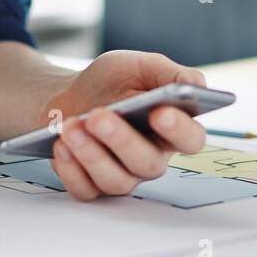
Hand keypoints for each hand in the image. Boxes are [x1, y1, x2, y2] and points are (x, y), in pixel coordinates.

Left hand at [42, 50, 207, 200]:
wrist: (69, 96)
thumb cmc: (109, 83)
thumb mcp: (138, 66)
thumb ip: (169, 73)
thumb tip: (194, 85)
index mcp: (171, 129)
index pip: (191, 139)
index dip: (179, 130)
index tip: (159, 112)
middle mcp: (151, 157)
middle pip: (148, 163)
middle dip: (122, 140)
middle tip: (98, 117)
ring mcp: (123, 175)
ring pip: (117, 180)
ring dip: (91, 154)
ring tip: (71, 127)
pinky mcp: (93, 186)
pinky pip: (86, 189)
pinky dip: (71, 170)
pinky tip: (61, 146)